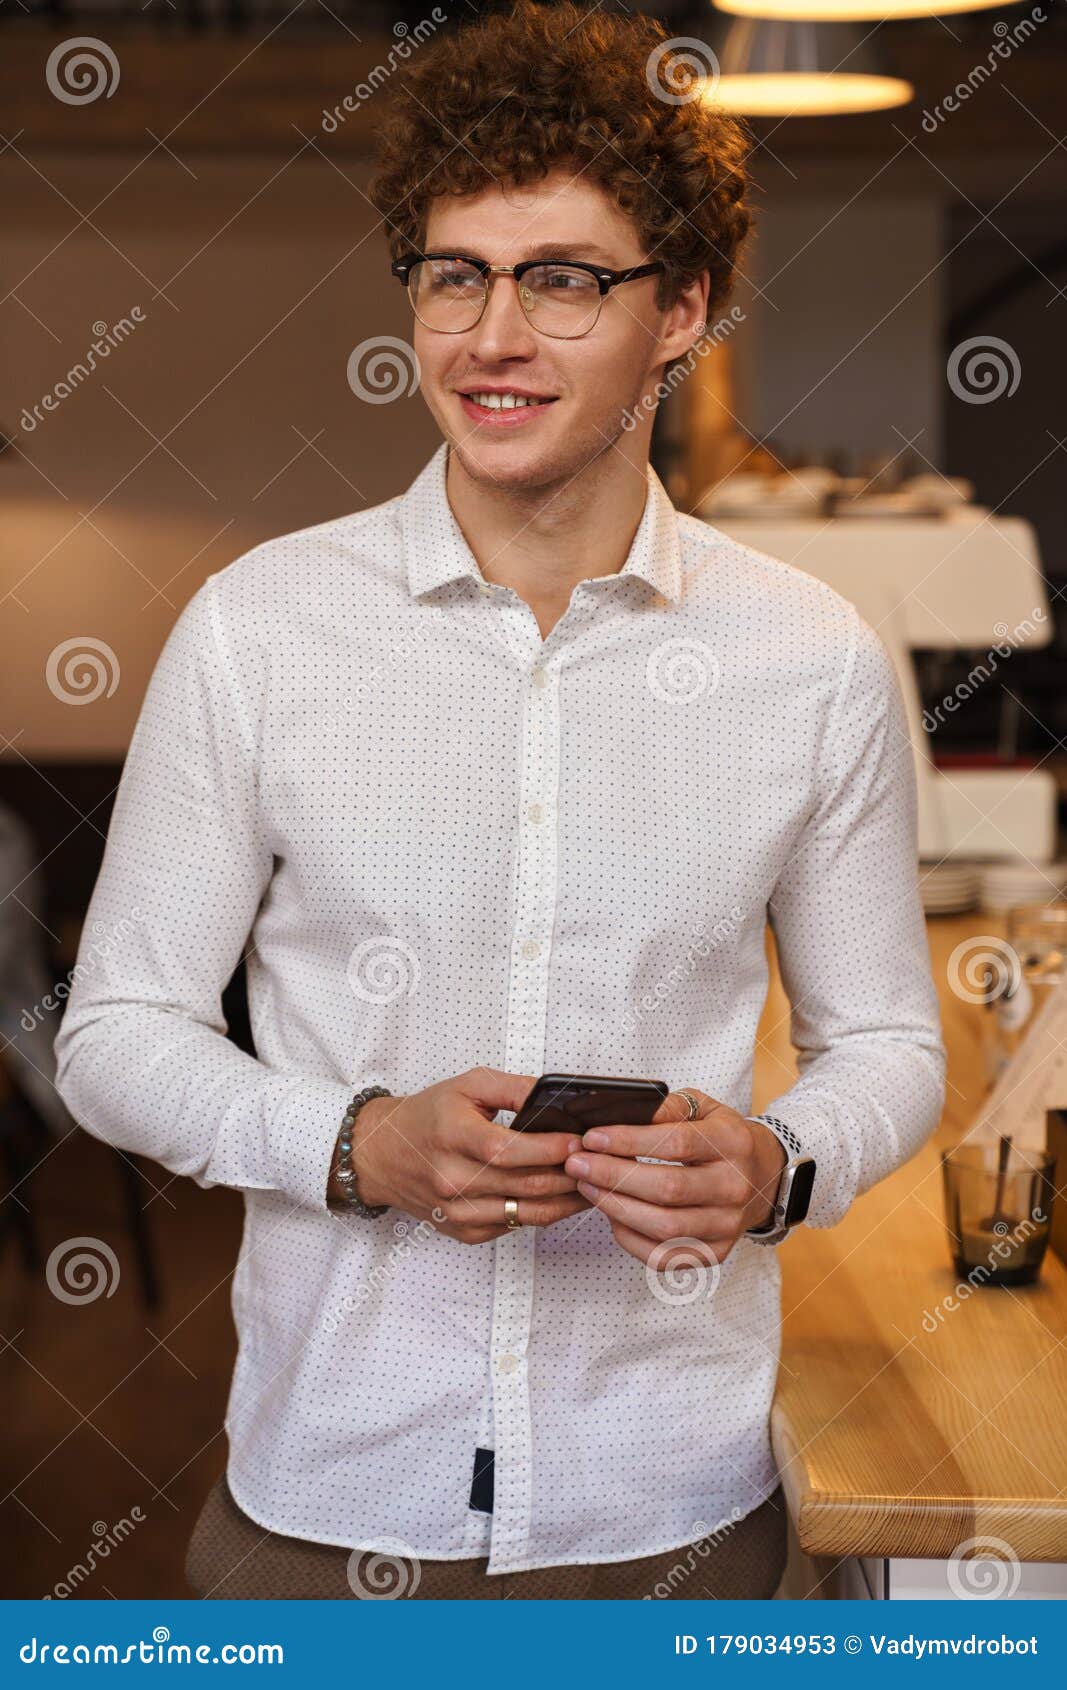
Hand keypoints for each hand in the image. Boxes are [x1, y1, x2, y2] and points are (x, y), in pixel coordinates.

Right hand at [349, 1069, 592, 1243]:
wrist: (382, 1154)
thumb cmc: (426, 1117)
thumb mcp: (467, 1086)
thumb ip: (513, 1088)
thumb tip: (555, 1097)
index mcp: (454, 1137)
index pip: (511, 1150)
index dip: (552, 1148)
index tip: (581, 1140)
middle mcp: (454, 1180)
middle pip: (528, 1185)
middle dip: (571, 1174)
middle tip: (598, 1161)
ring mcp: (459, 1211)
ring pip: (528, 1213)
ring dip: (567, 1200)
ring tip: (591, 1182)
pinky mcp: (465, 1231)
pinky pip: (514, 1226)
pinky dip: (543, 1213)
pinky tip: (561, 1198)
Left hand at [562, 1088, 786, 1270]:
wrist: (761, 1177)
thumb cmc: (721, 1138)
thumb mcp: (704, 1108)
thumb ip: (668, 1107)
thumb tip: (622, 1113)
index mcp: (732, 1144)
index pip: (676, 1143)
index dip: (629, 1140)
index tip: (592, 1137)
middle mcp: (734, 1188)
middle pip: (667, 1189)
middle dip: (613, 1176)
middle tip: (577, 1163)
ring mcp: (727, 1225)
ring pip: (663, 1227)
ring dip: (615, 1207)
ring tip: (586, 1186)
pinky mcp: (714, 1253)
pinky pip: (664, 1256)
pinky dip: (630, 1238)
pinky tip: (611, 1214)